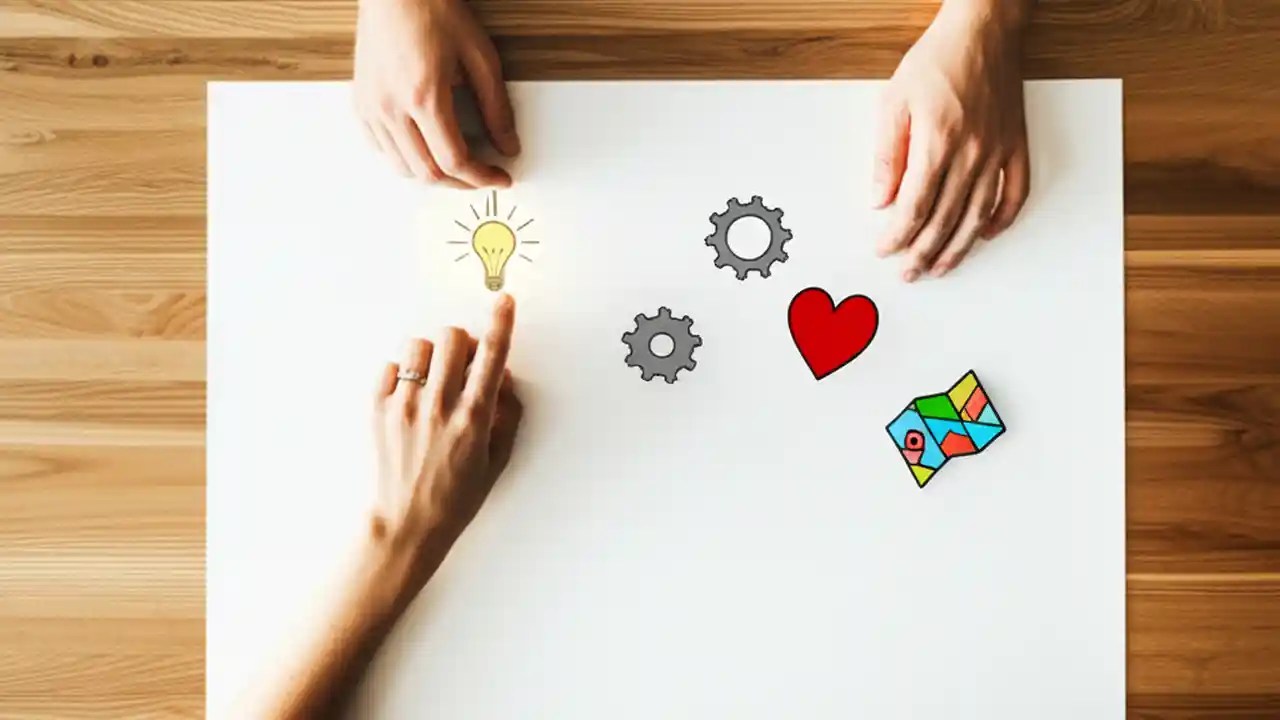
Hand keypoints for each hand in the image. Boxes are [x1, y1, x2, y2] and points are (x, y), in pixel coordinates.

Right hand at [354, 0, 518, 186]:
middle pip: (428, 172)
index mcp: (424, 95)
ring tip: (456, 165)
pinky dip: (406, 159)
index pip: (455, 160)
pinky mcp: (360, 103)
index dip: (482, 177)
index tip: (500, 177)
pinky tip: (425, 148)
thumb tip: (508, 145)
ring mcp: (371, 107)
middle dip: (461, 183)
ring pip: (402, 167)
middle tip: (482, 176)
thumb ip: (497, 107)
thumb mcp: (480, 56)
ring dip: (433, 174)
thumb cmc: (433, 10)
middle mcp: (391, 107)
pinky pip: (381, 149)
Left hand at [371, 294, 522, 589]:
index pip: (492, 356)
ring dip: (431, 355)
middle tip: (464, 363)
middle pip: (451, 337)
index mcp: (474, 418)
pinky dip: (402, 374)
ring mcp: (404, 406)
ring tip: (433, 380)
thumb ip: (507, 413)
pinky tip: (410, 397)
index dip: (501, 323)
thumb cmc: (458, 496)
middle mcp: (438, 406)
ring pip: (418, 345)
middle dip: (463, 342)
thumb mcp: (498, 459)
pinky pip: (390, 367)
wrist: (407, 524)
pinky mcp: (377, 410)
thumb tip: (502, 376)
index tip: (505, 300)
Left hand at [872, 0, 1030, 280]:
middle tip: (909, 272)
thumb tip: (880, 200)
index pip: (914, 207)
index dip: (897, 236)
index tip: (884, 250)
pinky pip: (1015, 192)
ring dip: (958, 247)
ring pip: (978, 215)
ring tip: (942, 267)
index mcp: (936, 143)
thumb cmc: (936, 61)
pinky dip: (1002, 219)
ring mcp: (998, 151)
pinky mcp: (1016, 144)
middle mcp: (971, 153)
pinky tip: (986, 234)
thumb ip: (886, 156)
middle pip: (945, 219)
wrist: (983, 30)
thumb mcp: (893, 102)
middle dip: (923, 253)